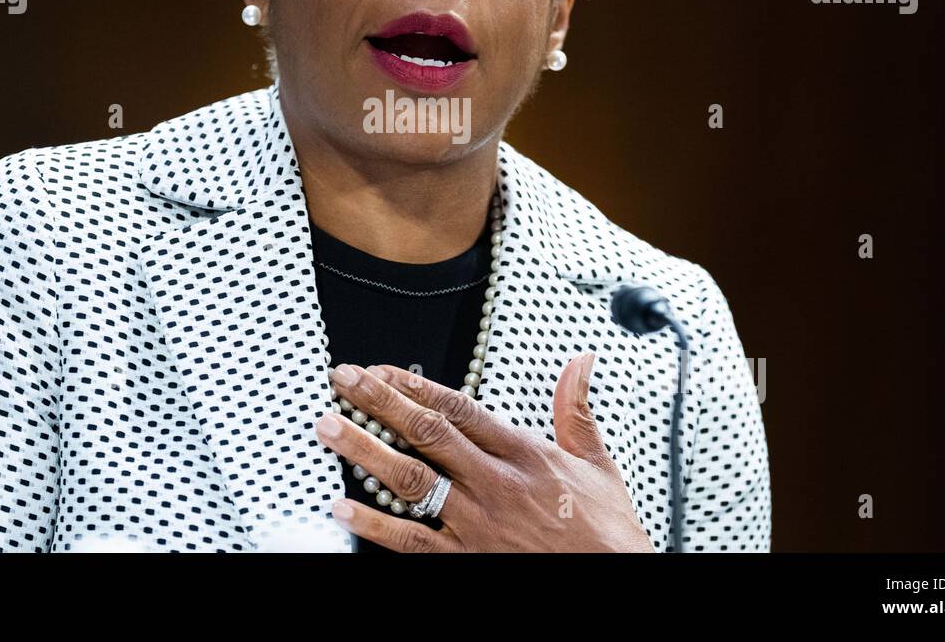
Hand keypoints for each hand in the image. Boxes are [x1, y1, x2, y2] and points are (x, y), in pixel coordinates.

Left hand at [315, 352, 654, 551]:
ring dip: (363, 451)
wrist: (616, 582)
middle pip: (426, 434)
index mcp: (525, 455)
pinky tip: (342, 506)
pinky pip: (410, 541)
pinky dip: (373, 524)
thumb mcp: (598, 463)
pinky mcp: (465, 560)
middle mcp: (495, 485)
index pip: (458, 409)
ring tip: (327, 427)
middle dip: (378, 403)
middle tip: (341, 379)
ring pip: (409, 481)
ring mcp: (477, 525)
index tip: (381, 370)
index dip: (415, 386)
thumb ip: (576, 410)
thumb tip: (580, 362)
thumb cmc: (605, 531)